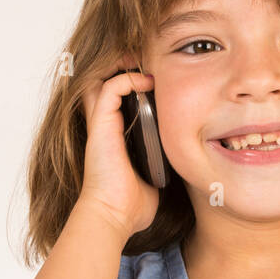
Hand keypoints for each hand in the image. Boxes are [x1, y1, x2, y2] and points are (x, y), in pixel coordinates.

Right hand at [78, 64, 160, 238]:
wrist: (113, 215)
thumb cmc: (129, 206)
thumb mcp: (152, 179)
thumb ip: (160, 165)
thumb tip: (178, 163)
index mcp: (114, 138)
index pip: (116, 101)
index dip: (131, 85)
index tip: (156, 81)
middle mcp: (104, 127)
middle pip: (104, 82)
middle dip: (124, 68)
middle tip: (149, 64)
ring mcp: (101, 124)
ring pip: (103, 78)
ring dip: (124, 67)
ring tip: (146, 63)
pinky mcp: (101, 124)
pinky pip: (112, 87)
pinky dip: (128, 78)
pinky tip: (148, 81)